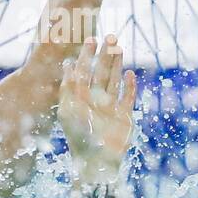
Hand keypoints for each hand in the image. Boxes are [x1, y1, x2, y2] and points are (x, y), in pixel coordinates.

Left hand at [58, 35, 136, 182]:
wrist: (97, 161)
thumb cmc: (80, 137)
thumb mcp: (70, 110)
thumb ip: (70, 88)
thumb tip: (67, 66)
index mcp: (78, 98)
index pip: (82, 71)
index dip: (86, 56)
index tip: (89, 38)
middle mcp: (94, 100)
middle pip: (100, 72)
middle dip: (104, 55)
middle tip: (109, 36)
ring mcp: (109, 107)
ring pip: (114, 80)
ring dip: (117, 64)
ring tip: (119, 47)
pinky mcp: (123, 116)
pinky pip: (127, 97)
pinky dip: (129, 86)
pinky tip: (130, 73)